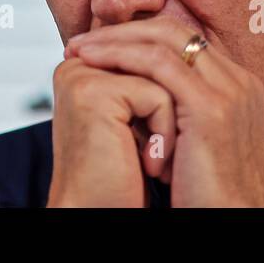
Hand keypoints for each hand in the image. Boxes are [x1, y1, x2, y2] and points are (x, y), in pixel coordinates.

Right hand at [46, 56, 177, 206]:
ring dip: (169, 124)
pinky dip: (164, 134)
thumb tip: (185, 49)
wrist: (100, 212)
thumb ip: (145, 78)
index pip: (147, 51)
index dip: (168, 93)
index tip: (157, 137)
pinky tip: (148, 164)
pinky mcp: (94, 91)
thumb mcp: (135, 117)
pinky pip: (157, 96)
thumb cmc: (122, 175)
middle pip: (155, 60)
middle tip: (166, 149)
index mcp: (85, 65)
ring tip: (156, 158)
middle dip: (168, 107)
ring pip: (161, 77)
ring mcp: (83, 74)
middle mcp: (78, 64)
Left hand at [66, 19, 263, 207]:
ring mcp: (229, 92)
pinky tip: (93, 61)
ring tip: (79, 49)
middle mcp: (239, 82)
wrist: (230, 225)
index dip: (138, 37)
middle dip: (123, 30)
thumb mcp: (195, 143)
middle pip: (174, 30)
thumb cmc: (205, 195)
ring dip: (115, 39)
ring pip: (164, 39)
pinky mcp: (212, 108)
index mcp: (237, 87)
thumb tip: (139, 95)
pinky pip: (159, 64)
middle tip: (82, 41)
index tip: (98, 46)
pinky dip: (121, 56)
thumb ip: (179, 111)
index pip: (182, 40)